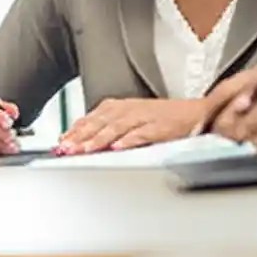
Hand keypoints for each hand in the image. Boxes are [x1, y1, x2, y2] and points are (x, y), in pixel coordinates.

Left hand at [58, 98, 207, 154]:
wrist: (195, 114)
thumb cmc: (162, 118)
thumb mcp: (130, 118)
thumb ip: (106, 127)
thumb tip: (80, 140)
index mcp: (120, 107)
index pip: (92, 118)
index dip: (75, 131)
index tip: (60, 143)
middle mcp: (130, 110)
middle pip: (100, 123)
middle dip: (81, 136)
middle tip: (66, 149)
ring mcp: (145, 118)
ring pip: (117, 128)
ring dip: (99, 139)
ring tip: (85, 149)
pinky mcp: (160, 127)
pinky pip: (142, 134)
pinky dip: (129, 140)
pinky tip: (118, 148)